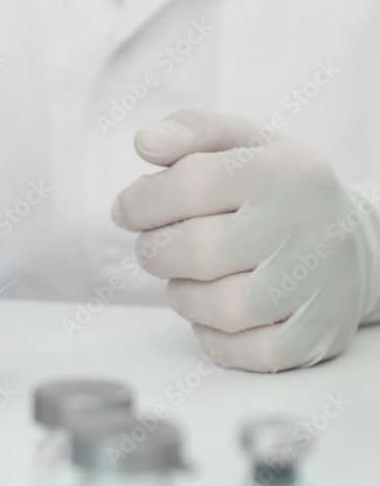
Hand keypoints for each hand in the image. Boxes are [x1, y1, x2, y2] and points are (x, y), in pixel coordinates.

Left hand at [112, 109, 379, 371]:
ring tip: (190, 278)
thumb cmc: (276, 190)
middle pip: (199, 251)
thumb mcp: (242, 144)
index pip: (193, 183)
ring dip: (183, 296)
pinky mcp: (317, 336)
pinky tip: (215, 314)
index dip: (141, 201)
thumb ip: (189, 132)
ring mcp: (318, 287)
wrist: (357, 244)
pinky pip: (247, 353)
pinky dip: (215, 338)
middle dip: (156, 251)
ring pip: (222, 308)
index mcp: (284, 171)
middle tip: (159, 246)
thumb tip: (145, 142)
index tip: (129, 209)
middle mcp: (307, 226)